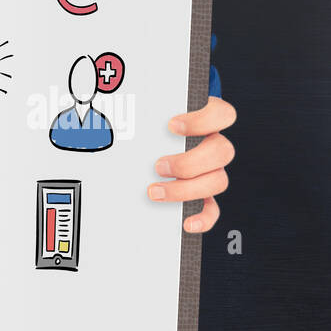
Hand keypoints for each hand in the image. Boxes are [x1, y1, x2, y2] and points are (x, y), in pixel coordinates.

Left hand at [148, 96, 234, 232]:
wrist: (139, 143)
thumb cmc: (142, 123)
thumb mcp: (140, 114)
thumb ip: (135, 108)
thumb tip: (108, 117)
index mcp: (202, 118)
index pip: (222, 114)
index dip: (204, 120)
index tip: (171, 126)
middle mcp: (211, 144)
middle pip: (223, 151)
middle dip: (189, 162)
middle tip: (158, 166)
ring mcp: (210, 169)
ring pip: (219, 180)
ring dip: (187, 189)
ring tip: (155, 191)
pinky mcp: (202, 193)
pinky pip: (212, 209)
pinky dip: (203, 218)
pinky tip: (186, 222)